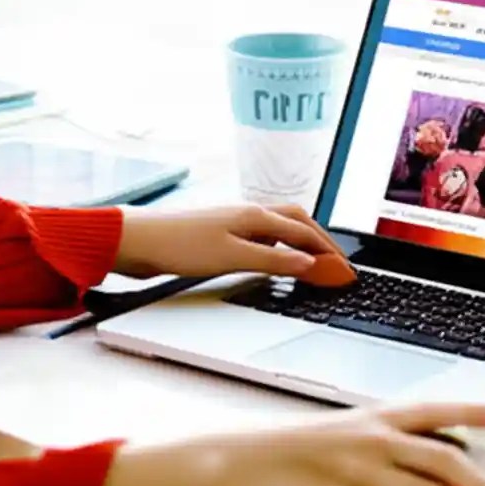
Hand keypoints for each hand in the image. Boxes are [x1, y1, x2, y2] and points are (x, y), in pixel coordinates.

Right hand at [97, 402, 484, 485]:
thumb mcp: (338, 436)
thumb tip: (428, 481)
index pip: (434, 410)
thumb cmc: (285, 449)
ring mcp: (357, 472)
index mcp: (372, 419)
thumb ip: (382, 452)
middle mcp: (372, 441)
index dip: (471, 410)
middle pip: (445, 460)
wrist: (238, 461)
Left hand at [115, 204, 343, 278]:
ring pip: (279, 227)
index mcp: (255, 216)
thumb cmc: (179, 245)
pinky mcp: (221, 235)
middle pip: (297, 222)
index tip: (347, 271)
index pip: (304, 233)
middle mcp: (248, 214)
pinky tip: (276, 257)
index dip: (328, 253)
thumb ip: (274, 261)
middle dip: (321, 240)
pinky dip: (280, 245)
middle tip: (338, 261)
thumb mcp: (233, 257)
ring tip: (316, 258)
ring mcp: (234, 223)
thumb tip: (310, 263)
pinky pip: (263, 236)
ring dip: (301, 240)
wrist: (138, 241)